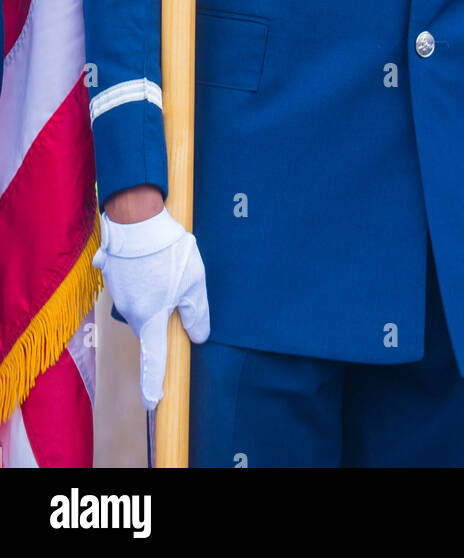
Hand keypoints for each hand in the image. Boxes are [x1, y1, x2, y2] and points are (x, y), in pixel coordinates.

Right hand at [93, 206, 209, 410]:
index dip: (154, 382)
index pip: (154, 359)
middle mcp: (129, 311)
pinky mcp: (110, 273)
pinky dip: (138, 276)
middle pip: (148, 325)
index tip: (154, 401)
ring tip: (164, 264)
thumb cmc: (168, 251)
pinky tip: (146, 257)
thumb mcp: (194, 282)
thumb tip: (199, 336)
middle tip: (177, 287)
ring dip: (151, 292)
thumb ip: (196, 313)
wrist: (136, 216)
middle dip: (162, 315)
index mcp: (150, 318)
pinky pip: (127, 282)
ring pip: (139, 302)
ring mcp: (117, 292)